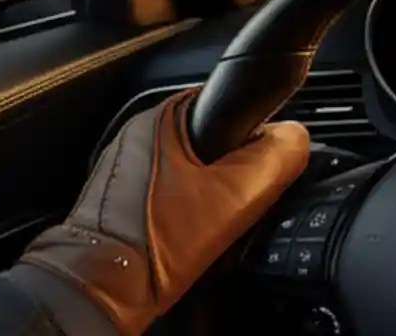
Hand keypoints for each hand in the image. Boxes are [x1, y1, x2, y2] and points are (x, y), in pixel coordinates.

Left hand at [10, 89, 308, 334]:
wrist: (100, 293)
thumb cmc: (153, 246)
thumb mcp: (237, 198)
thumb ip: (276, 157)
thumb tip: (295, 138)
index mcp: (160, 119)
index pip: (226, 103)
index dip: (253, 131)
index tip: (259, 162)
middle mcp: (135, 136)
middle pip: (210, 139)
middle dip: (230, 167)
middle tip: (236, 198)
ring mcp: (122, 169)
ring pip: (190, 168)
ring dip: (207, 190)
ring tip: (210, 219)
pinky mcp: (117, 199)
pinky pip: (169, 193)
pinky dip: (184, 209)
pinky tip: (189, 232)